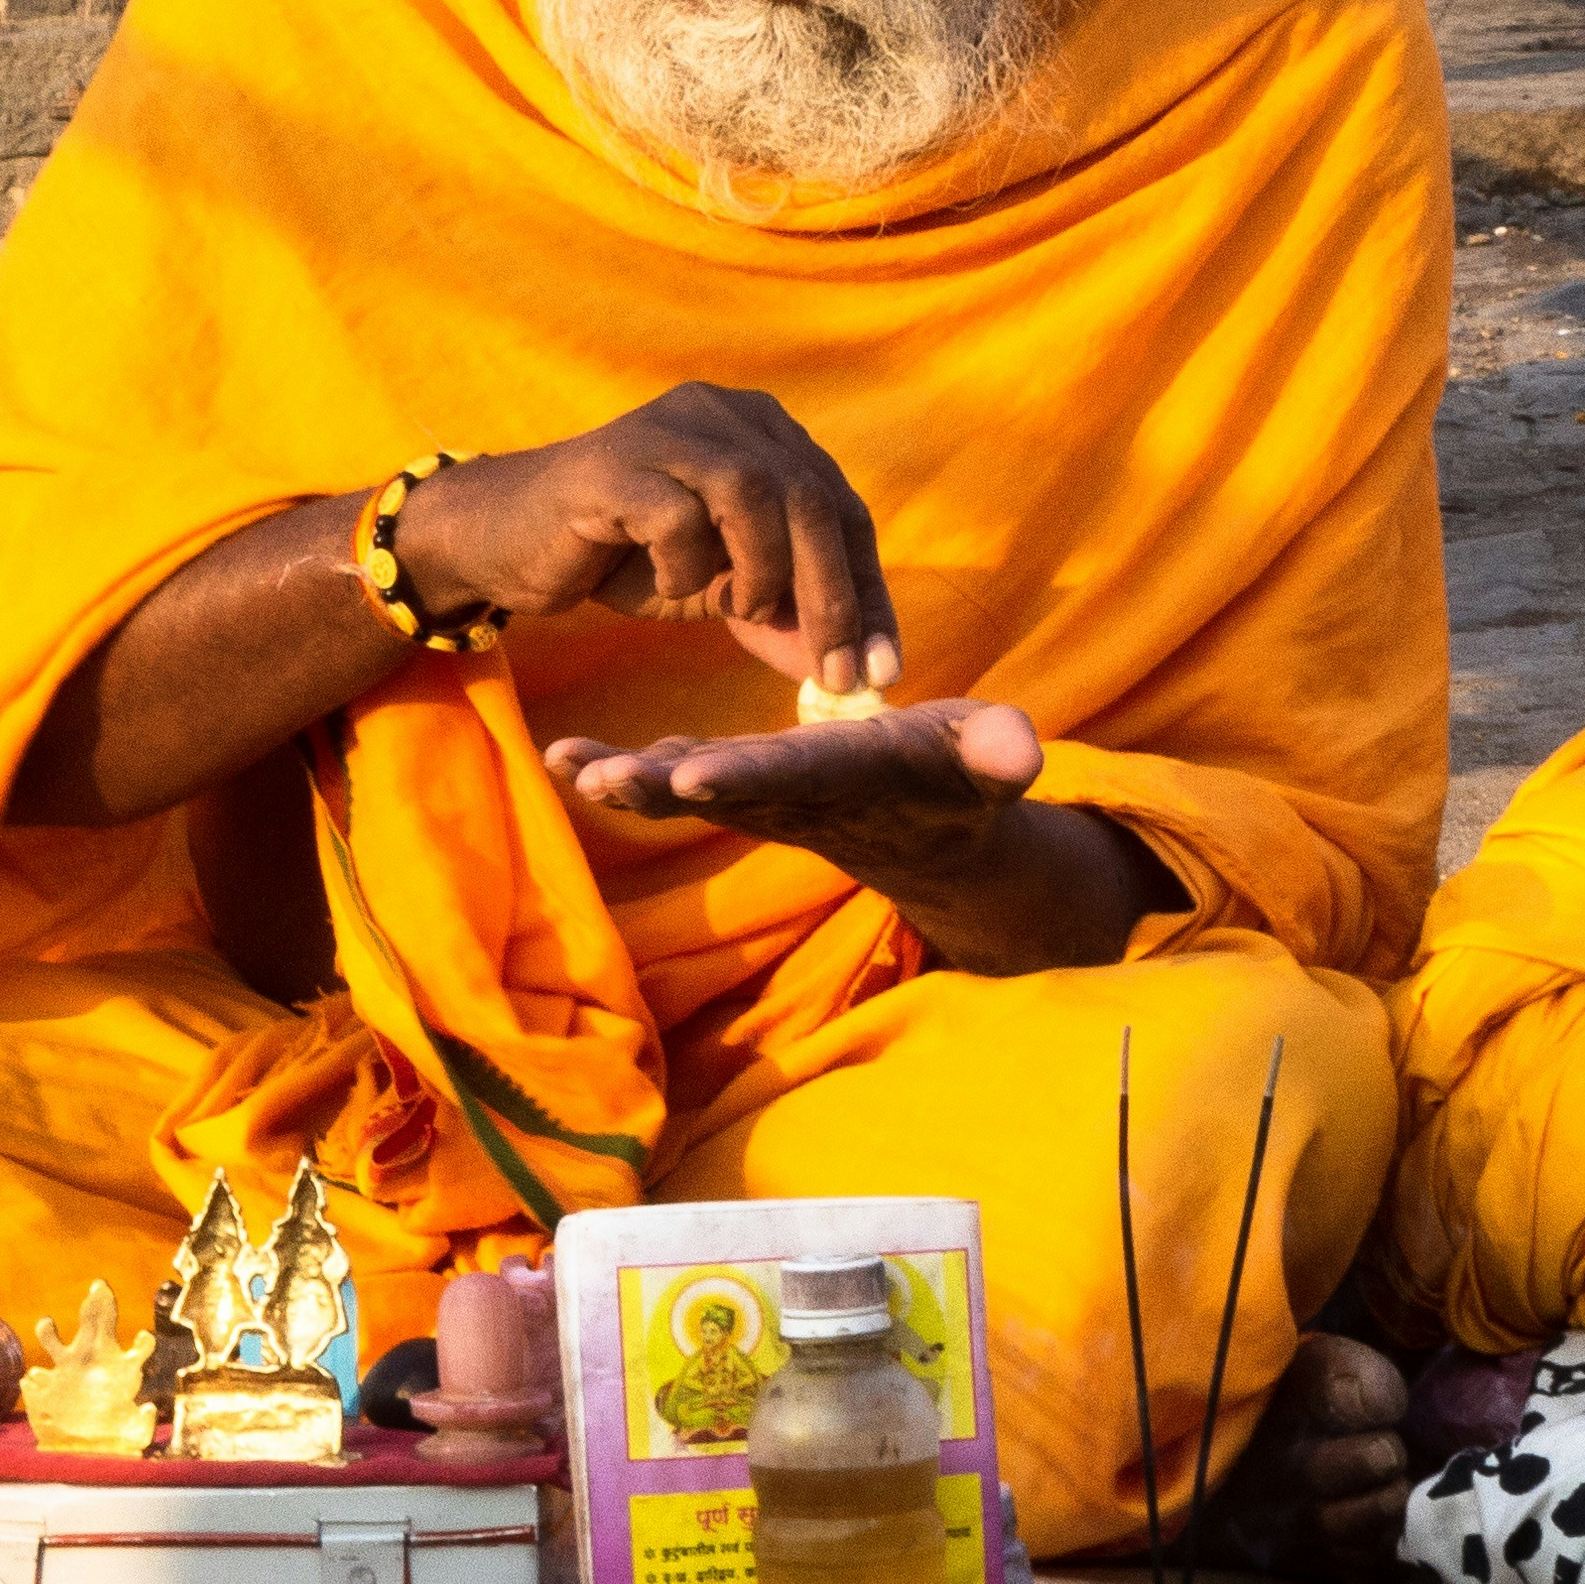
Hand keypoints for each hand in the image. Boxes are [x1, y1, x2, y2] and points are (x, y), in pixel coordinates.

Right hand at [390, 384, 898, 698]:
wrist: (512, 540)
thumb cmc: (627, 556)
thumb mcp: (721, 588)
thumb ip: (786, 615)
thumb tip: (860, 677)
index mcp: (761, 430)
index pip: (841, 508)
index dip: (868, 590)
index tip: (882, 668)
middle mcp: (721, 413)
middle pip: (809, 497)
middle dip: (835, 596)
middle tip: (839, 673)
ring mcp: (665, 430)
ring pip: (754, 492)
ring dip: (764, 570)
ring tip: (740, 608)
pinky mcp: (611, 464)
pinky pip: (677, 515)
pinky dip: (688, 564)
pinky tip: (671, 584)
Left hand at [543, 699, 1041, 864]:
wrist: (932, 831)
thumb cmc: (962, 773)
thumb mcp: (989, 758)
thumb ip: (999, 752)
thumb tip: (1021, 752)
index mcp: (855, 774)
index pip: (798, 773)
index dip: (747, 774)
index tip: (692, 775)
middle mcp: (797, 794)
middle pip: (723, 789)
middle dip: (663, 784)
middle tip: (602, 779)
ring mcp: (761, 796)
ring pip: (686, 788)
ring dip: (625, 779)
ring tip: (563, 764)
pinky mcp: (739, 784)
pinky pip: (674, 778)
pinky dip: (622, 770)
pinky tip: (564, 758)